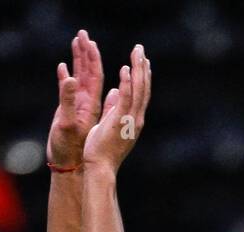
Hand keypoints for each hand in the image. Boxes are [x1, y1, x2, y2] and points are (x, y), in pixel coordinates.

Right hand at [46, 29, 103, 168]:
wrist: (67, 167)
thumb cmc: (69, 149)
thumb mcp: (67, 123)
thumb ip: (68, 100)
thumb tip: (72, 78)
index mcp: (91, 105)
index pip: (95, 75)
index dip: (93, 58)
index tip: (90, 41)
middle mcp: (87, 104)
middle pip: (89, 73)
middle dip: (86, 53)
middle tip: (82, 33)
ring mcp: (79, 108)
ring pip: (80, 79)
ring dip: (79, 61)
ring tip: (76, 41)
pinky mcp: (70, 113)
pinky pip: (70, 91)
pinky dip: (67, 78)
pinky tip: (64, 68)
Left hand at [83, 43, 150, 173]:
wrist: (100, 168)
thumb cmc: (102, 152)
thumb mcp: (110, 126)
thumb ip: (114, 109)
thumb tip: (115, 93)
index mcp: (134, 121)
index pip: (141, 95)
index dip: (143, 77)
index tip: (143, 61)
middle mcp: (136, 119)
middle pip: (143, 89)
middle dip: (143, 68)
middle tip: (141, 50)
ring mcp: (130, 121)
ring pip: (138, 90)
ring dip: (137, 70)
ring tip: (136, 52)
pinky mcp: (120, 121)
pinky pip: (126, 98)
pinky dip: (127, 83)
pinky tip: (125, 68)